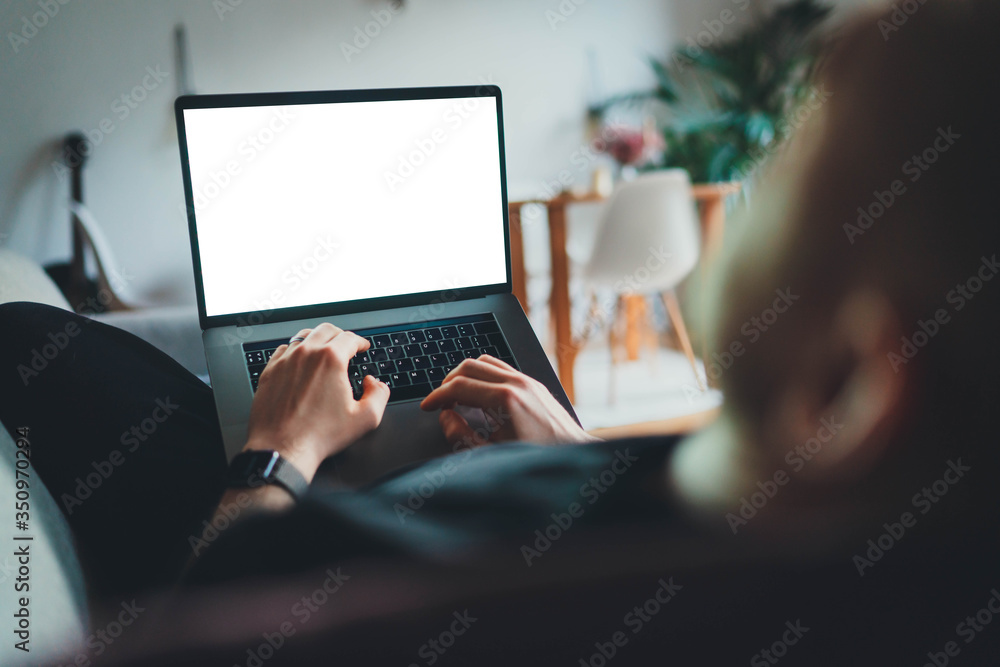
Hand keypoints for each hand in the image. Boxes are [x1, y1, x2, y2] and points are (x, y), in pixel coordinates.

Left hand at [244, 323, 389, 480]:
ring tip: (324, 350)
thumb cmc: (319, 436)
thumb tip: (375, 383)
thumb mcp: (365, 419)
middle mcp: (306, 354)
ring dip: (318, 339)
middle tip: (346, 345)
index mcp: (330, 360)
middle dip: (340, 335)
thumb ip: (379, 395)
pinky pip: (284, 349)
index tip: (362, 347)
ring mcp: (285, 361)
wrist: (282, 448)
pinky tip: (300, 361)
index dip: (361, 342)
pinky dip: (296, 350)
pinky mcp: (269, 371)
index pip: (350, 338)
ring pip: (304, 336)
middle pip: (326, 330)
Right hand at [420, 355, 597, 445]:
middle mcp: (517, 383)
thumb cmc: (537, 461)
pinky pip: (502, 368)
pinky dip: (484, 375)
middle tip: (440, 402)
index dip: (437, 396)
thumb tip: (446, 417)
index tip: (429, 407)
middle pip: (469, 366)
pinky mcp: (534, 384)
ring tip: (457, 397)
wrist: (574, 459)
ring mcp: (528, 381)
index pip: (459, 386)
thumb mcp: (492, 456)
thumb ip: (462, 437)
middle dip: (448, 382)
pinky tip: (480, 395)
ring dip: (466, 375)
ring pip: (485, 362)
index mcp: (505, 399)